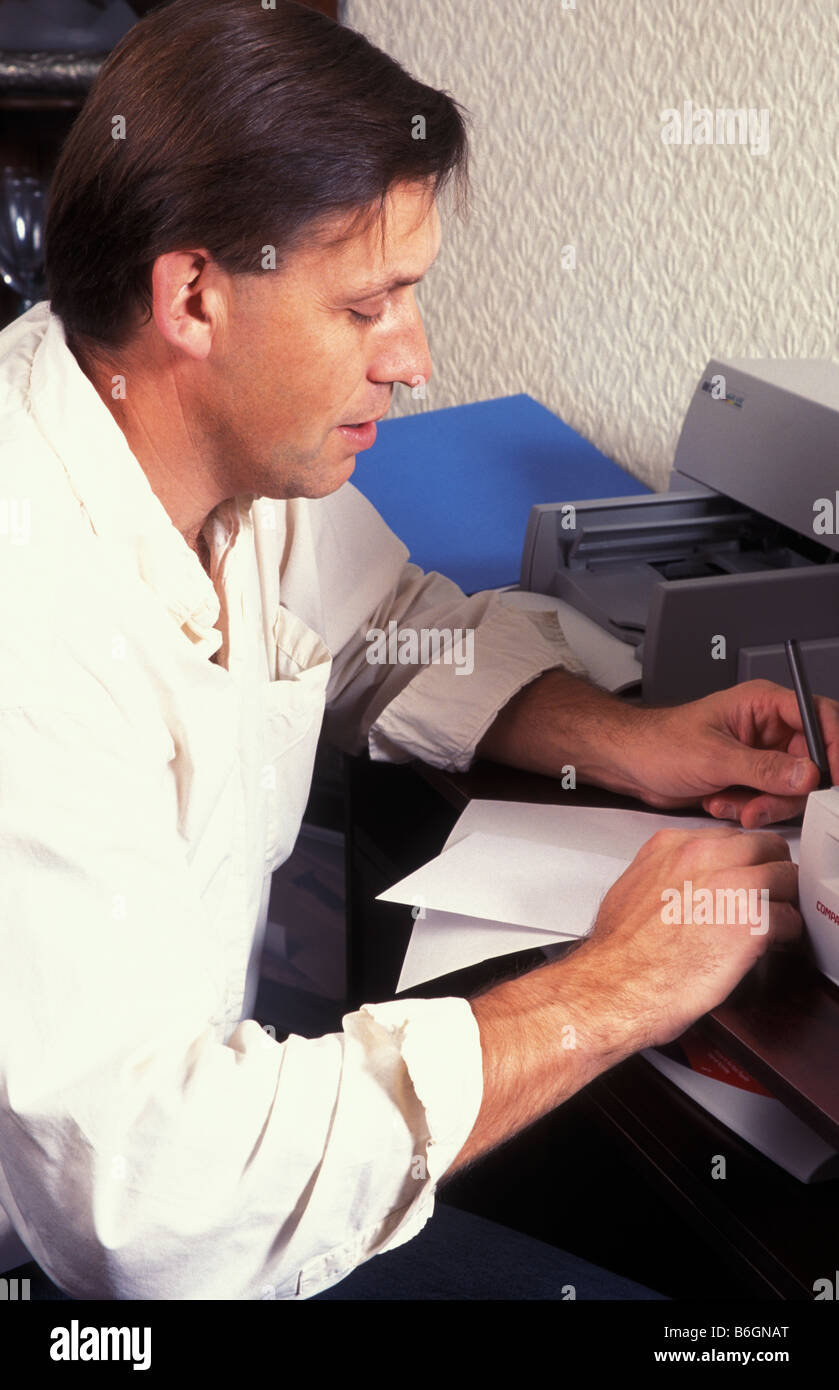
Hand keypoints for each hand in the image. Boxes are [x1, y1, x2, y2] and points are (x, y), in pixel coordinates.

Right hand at [575, 824, 800, 1049]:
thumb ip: (664, 875)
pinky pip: (790, 917)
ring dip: (783, 901)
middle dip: (771, 871)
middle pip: (764, 847)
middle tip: (769, 895)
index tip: (745, 876)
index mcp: (672, 847)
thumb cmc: (620, 953)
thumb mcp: (632, 891)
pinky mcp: (751, 919)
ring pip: (785, 876)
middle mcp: (702, 857)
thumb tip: (680, 885)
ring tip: (774, 921)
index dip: (742, 860)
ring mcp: (730, 884)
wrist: (618, 986)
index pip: (730, 836)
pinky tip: (773, 944)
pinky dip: (788, 933)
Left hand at [630, 678, 838, 826]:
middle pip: (812, 761)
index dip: (835, 746)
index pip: (819, 717)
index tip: (835, 777)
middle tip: (763, 803)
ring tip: (730, 802)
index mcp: (763, 703)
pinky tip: (721, 802)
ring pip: (792, 788)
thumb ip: (764, 768)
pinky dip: (749, 809)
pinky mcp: (751, 780)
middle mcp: (768, 728)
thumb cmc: (659, 743)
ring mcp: (761, 756)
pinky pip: (770, 801)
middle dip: (788, 790)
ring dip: (764, 804)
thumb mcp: (714, 756)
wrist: (630, 764)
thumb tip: (808, 774)